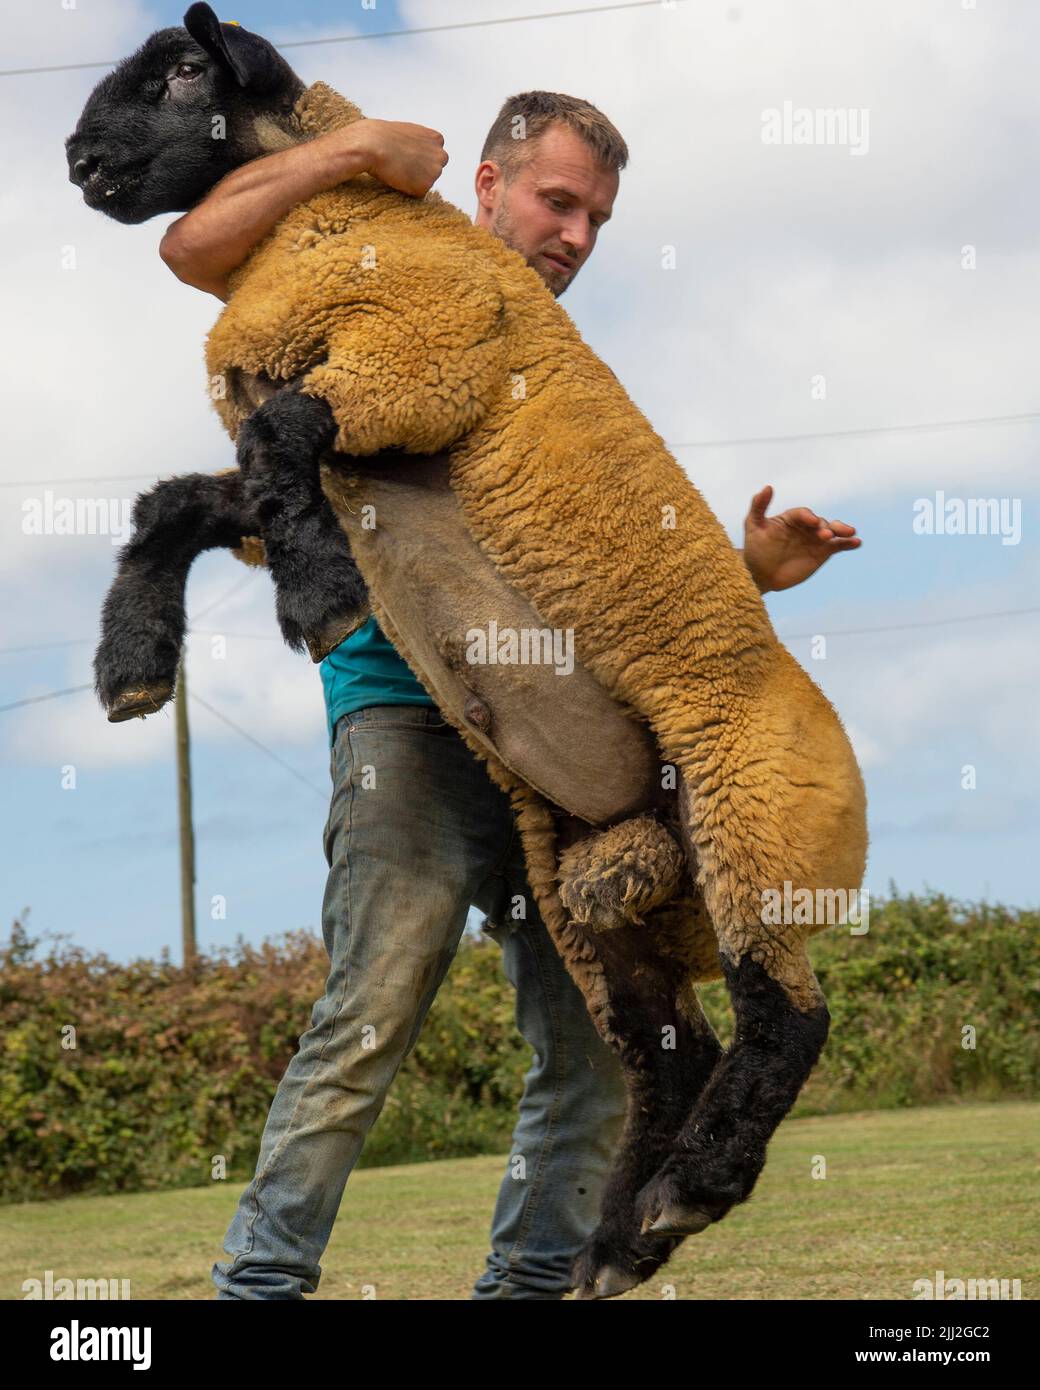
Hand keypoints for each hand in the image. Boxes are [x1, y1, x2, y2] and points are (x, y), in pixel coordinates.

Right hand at [354, 118, 448, 196]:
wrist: (371, 144)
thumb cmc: (382, 136)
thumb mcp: (408, 132)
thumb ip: (419, 143)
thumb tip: (418, 154)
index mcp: (437, 139)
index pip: (433, 155)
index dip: (418, 158)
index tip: (406, 155)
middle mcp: (440, 155)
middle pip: (433, 170)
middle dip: (420, 171)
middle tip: (401, 165)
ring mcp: (435, 172)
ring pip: (425, 182)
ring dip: (413, 180)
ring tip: (397, 169)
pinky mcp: (425, 186)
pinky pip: (417, 194)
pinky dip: (407, 190)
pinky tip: (397, 177)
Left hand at [742, 484, 860, 592]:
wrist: (761, 574)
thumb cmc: (755, 549)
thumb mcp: (752, 526)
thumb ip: (758, 506)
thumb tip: (768, 487)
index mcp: (791, 518)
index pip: (802, 513)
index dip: (807, 516)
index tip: (811, 522)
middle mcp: (806, 526)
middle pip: (820, 522)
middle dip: (825, 526)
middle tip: (826, 534)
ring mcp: (816, 539)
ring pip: (833, 531)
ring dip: (842, 531)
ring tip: (851, 533)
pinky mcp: (823, 552)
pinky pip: (838, 545)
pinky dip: (848, 543)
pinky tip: (857, 543)